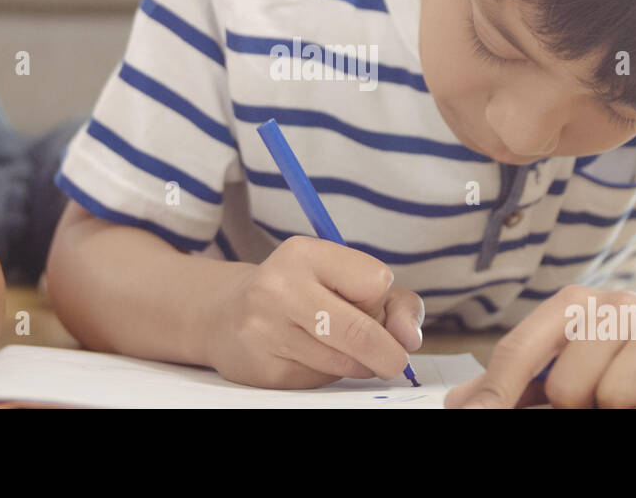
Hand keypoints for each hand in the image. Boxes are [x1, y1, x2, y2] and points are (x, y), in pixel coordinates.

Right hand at [202, 235, 423, 387]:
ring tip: (338, 348)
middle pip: (361, 331)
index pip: (376, 282)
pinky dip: (328, 376)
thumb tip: (409, 340)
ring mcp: (266, 330)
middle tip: (393, 361)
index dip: (379, 300)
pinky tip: (308, 358)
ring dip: (357, 364)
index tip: (367, 303)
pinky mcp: (263, 369)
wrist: (226, 315)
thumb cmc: (303, 293)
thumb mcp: (345, 279)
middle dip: (388, 353)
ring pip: (344, 363)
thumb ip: (394, 303)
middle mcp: (280, 287)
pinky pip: (320, 382)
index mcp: (305, 254)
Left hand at [445, 285, 635, 407]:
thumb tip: (459, 404)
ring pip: (614, 399)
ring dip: (619, 409)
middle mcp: (617, 305)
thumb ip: (513, 381)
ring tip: (633, 393)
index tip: (478, 418)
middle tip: (598, 396)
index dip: (495, 394)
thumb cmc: (619, 354)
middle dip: (576, 406)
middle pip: (565, 387)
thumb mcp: (564, 357)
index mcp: (572, 303)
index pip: (518, 351)